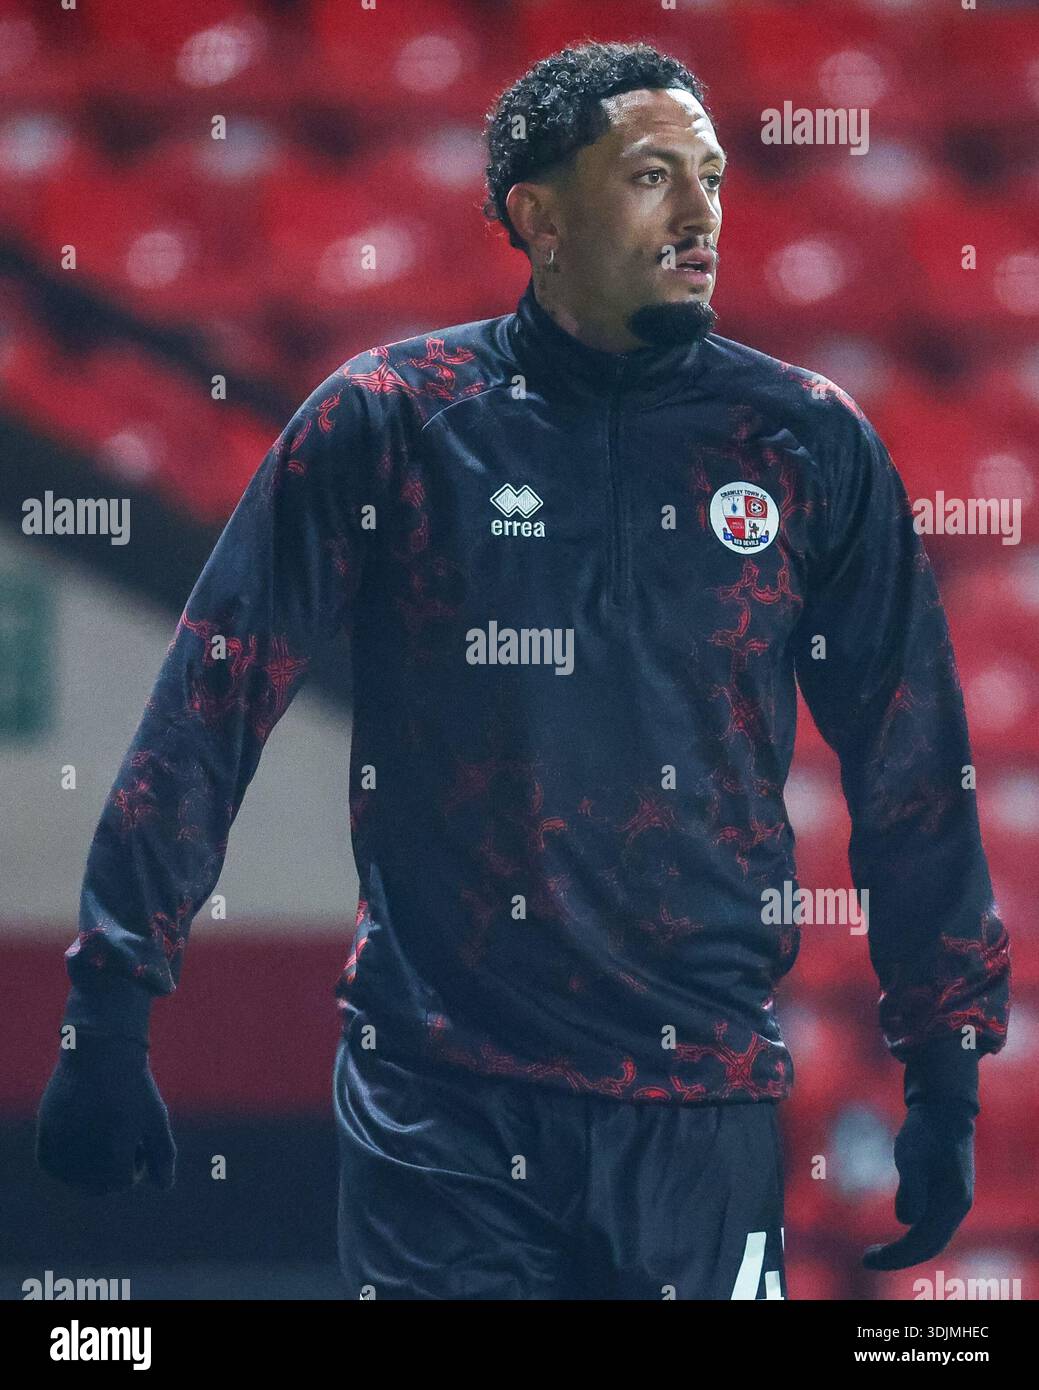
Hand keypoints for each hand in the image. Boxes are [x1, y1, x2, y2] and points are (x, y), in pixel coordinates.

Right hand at [36, 1031, 175, 1193]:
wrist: (101, 1049)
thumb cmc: (133, 1085)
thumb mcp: (155, 1117)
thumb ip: (163, 1154)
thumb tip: (164, 1187)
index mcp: (114, 1151)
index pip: (123, 1182)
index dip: (136, 1163)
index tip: (140, 1140)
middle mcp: (84, 1153)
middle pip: (97, 1186)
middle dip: (113, 1168)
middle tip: (122, 1136)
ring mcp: (61, 1144)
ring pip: (74, 1177)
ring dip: (90, 1166)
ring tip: (104, 1133)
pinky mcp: (45, 1133)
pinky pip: (54, 1164)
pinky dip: (67, 1159)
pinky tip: (83, 1136)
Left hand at [862, 1101, 974, 1270]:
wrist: (943, 1109)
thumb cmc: (926, 1129)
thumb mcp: (912, 1153)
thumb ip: (912, 1187)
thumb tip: (905, 1221)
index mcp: (953, 1202)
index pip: (924, 1242)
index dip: (897, 1256)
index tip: (868, 1259)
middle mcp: (957, 1208)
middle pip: (929, 1246)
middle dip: (899, 1257)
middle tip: (867, 1259)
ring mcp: (954, 1203)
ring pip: (931, 1239)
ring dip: (906, 1249)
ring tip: (877, 1253)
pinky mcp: (946, 1196)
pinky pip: (931, 1227)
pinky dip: (913, 1237)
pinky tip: (896, 1234)